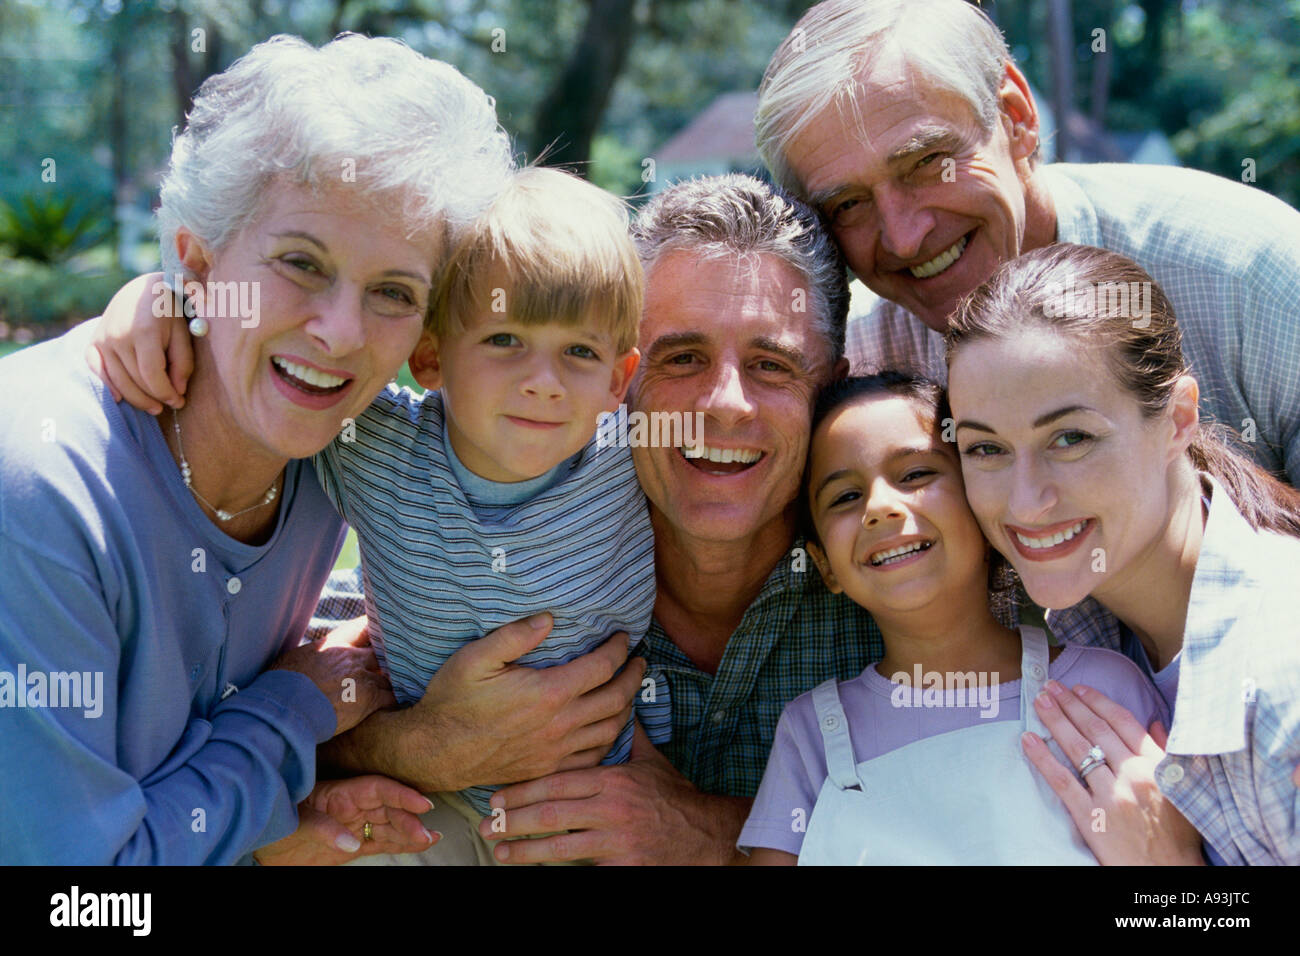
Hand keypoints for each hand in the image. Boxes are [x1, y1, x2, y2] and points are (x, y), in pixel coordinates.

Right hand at [85, 271, 192, 413]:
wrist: (144, 289)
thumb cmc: (169, 313)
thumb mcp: (183, 334)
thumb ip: (182, 363)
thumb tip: (177, 392)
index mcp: (144, 332)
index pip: (151, 374)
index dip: (165, 393)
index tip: (178, 402)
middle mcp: (118, 336)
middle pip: (135, 380)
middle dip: (153, 398)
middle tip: (168, 406)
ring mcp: (102, 339)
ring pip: (118, 380)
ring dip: (135, 398)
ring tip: (153, 406)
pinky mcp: (93, 341)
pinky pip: (97, 370)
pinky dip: (108, 386)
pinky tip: (120, 399)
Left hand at [253, 775, 437, 865]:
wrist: (258, 849)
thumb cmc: (271, 825)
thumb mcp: (293, 822)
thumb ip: (323, 828)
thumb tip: (352, 840)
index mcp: (338, 793)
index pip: (376, 788)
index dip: (400, 794)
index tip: (421, 803)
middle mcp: (351, 807)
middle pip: (388, 807)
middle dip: (408, 818)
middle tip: (425, 831)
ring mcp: (354, 824)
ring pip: (390, 825)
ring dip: (410, 831)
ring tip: (430, 838)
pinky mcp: (352, 845)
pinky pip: (383, 842)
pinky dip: (403, 843)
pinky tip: (422, 843)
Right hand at [272, 617, 395, 736]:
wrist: (284, 707)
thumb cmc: (281, 686)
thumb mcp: (297, 659)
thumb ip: (315, 655)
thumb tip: (315, 658)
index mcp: (334, 644)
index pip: (364, 627)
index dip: (377, 629)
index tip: (385, 633)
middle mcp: (352, 657)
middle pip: (383, 651)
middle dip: (390, 658)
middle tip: (396, 663)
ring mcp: (363, 678)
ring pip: (390, 676)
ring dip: (392, 681)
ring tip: (400, 683)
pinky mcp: (369, 700)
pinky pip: (392, 697)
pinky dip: (396, 699)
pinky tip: (399, 701)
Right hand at [363, 616, 645, 793]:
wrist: (436, 751)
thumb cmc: (453, 700)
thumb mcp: (476, 657)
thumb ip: (514, 635)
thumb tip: (549, 618)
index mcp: (549, 692)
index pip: (603, 667)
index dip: (620, 648)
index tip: (623, 636)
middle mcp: (560, 724)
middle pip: (617, 698)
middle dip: (634, 675)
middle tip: (639, 660)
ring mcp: (557, 750)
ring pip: (611, 729)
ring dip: (627, 707)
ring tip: (629, 690)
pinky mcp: (549, 768)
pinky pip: (594, 756)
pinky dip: (610, 739)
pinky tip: (607, 726)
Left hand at [478, 721, 750, 864]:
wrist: (706, 835)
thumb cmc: (673, 798)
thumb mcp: (650, 763)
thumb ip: (628, 736)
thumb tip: (619, 702)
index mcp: (613, 779)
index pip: (558, 782)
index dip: (525, 790)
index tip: (499, 796)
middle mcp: (612, 808)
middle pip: (552, 814)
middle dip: (515, 820)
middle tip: (487, 825)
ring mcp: (618, 840)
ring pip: (561, 847)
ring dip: (525, 851)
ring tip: (500, 852)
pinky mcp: (624, 866)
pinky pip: (584, 868)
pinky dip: (558, 871)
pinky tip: (535, 872)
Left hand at [1022, 681, 1203, 865]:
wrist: (1169, 873)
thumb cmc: (1178, 833)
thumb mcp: (1183, 788)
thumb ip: (1166, 753)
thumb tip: (1154, 721)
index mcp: (1157, 766)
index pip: (1123, 722)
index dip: (1097, 701)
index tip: (1079, 688)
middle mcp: (1134, 775)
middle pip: (1095, 730)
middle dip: (1070, 704)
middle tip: (1051, 686)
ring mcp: (1111, 795)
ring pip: (1078, 749)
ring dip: (1055, 720)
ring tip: (1039, 701)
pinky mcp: (1092, 816)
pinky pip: (1062, 781)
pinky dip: (1043, 759)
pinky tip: (1028, 740)